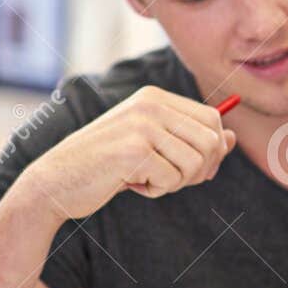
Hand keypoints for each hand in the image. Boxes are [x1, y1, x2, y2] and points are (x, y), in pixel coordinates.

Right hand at [21, 85, 236, 220]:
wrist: (54, 182)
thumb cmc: (104, 165)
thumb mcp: (150, 146)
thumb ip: (188, 139)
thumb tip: (232, 139)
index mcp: (154, 97)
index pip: (211, 118)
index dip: (214, 149)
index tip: (197, 169)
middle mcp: (150, 105)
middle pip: (211, 140)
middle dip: (202, 169)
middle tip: (174, 181)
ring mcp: (142, 126)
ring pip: (196, 162)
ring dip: (177, 182)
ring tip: (149, 180)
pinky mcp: (133, 152)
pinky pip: (172, 179)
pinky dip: (157, 191)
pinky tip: (131, 185)